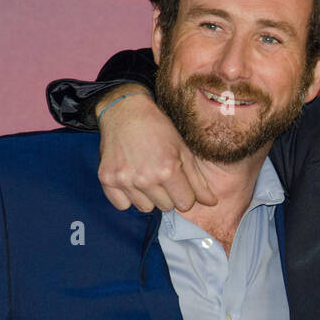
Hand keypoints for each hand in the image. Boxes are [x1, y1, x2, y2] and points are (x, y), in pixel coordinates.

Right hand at [95, 87, 216, 212]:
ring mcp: (124, 180)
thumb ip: (198, 181)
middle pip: (165, 207)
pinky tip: (130, 178)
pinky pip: (122, 205)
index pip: (185, 204)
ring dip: (148, 196)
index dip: (184, 193)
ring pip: (145, 208)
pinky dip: (127, 197)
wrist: (125, 111)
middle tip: (160, 173)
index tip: (179, 181)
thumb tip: (212, 203)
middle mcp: (145, 178)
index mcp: (168, 170)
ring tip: (145, 174)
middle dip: (167, 194)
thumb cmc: (159, 129)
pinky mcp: (107, 179)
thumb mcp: (183, 150)